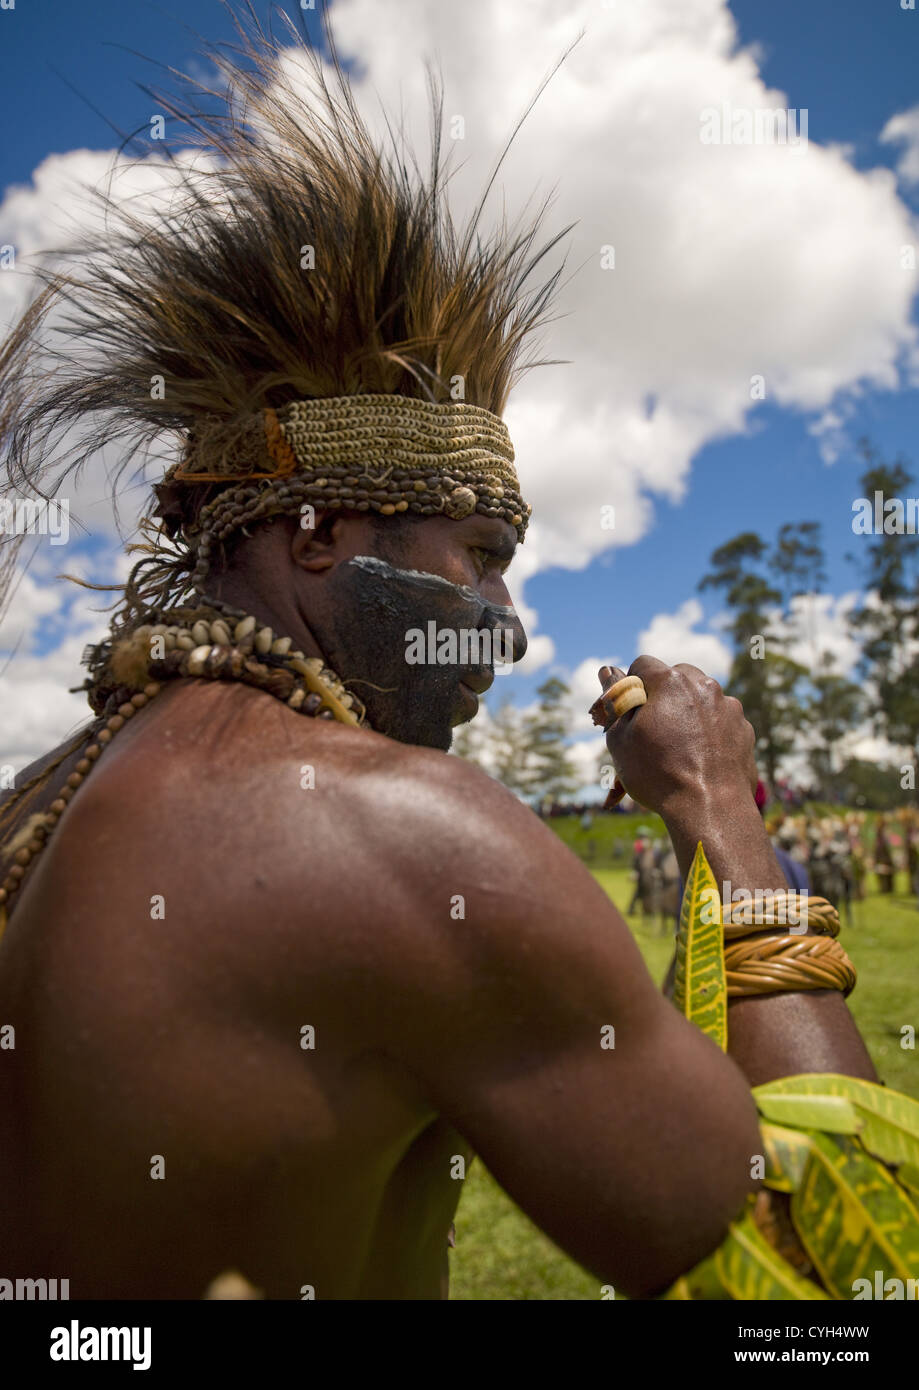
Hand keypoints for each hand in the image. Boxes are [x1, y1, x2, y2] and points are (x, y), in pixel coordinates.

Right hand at [597, 657, 757, 818]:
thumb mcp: (620, 738)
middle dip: (662, 696)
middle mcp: (704, 685)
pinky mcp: (744, 729)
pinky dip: (709, 733)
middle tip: (652, 729)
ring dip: (687, 713)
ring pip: (700, 699)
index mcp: (670, 681)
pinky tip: (700, 759)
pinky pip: (720, 721)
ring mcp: (729, 707)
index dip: (630, 687)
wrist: (710, 808)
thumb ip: (614, 700)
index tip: (629, 713)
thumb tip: (607, 671)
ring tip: (677, 749)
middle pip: (675, 677)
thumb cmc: (658, 774)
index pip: (642, 665)